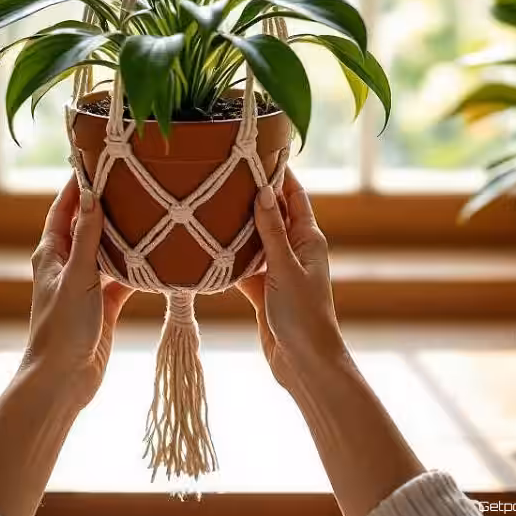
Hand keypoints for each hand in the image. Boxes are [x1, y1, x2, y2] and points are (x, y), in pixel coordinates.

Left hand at [23, 176, 133, 408]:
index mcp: (51, 253)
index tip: (97, 159)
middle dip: (108, 204)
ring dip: (126, 234)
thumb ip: (87, 237)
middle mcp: (67, 264)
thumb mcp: (77, 277)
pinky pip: (123, 278)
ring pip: (108, 250)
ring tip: (151, 210)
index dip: (78, 184)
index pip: (64, 208)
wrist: (63, 381)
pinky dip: (138, 267)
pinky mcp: (104, 305)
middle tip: (134, 180)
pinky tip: (159, 256)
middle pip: (88, 225)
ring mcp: (86, 284)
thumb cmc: (62, 328)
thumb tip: (91, 194)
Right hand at [239, 169, 424, 515]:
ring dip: (235, 224)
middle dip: (250, 194)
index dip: (277, 172)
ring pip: (254, 238)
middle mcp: (295, 250)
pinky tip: (206, 246)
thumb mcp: (284, 269)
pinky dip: (228, 256)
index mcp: (309, 239)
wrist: (304, 365)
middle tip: (223, 172)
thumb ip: (271, 232)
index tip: (257, 150)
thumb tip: (261, 191)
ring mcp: (278, 269)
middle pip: (271, 213)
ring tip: (209, 201)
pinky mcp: (263, 290)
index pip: (292, 195)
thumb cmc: (303, 316)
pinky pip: (243, 264)